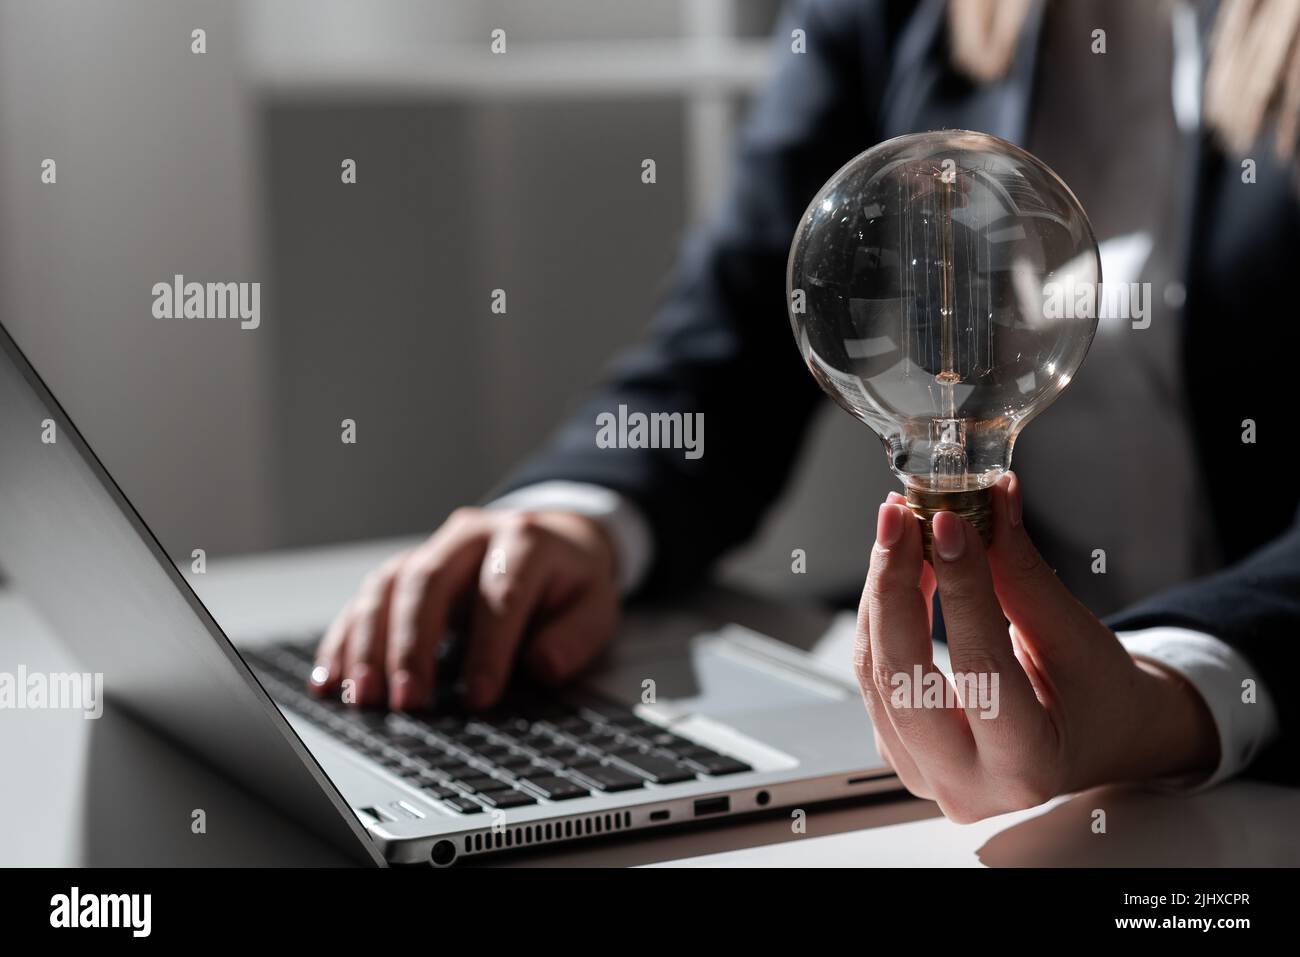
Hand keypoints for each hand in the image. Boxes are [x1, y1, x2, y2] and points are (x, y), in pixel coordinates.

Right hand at [309, 508, 620, 710]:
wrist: (554, 538)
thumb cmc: (570, 581)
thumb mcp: (595, 606)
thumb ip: (574, 637)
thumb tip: (541, 665)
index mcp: (526, 541)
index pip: (501, 592)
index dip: (488, 646)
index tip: (478, 697)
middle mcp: (471, 537)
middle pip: (429, 582)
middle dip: (413, 645)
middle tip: (408, 701)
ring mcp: (431, 549)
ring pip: (388, 586)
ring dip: (369, 644)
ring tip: (363, 697)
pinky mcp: (404, 569)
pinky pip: (365, 599)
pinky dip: (344, 640)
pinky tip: (331, 679)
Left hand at [855, 473, 1219, 822]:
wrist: (1096, 741)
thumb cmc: (1098, 697)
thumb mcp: (1076, 639)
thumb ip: (1023, 573)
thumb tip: (992, 499)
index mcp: (1026, 767)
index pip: (980, 669)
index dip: (960, 589)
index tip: (949, 523)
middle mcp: (966, 785)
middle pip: (902, 677)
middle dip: (894, 587)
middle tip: (901, 519)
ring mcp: (922, 773)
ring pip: (876, 670)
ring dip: (882, 590)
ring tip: (901, 528)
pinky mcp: (897, 748)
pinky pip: (874, 674)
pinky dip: (882, 613)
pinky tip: (898, 567)